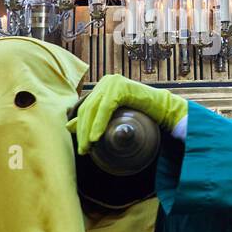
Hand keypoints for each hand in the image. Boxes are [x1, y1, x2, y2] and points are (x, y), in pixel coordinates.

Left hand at [68, 74, 187, 154]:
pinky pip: (106, 107)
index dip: (80, 127)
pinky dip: (99, 123)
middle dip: (83, 131)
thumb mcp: (112, 118)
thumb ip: (92, 120)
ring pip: (94, 108)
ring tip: (88, 146)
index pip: (85, 109)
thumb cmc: (139, 113)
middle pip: (88, 108)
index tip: (81, 146)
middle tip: (83, 150)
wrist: (162, 109)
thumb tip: (68, 127)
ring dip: (89, 130)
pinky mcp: (120, 87)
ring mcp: (112, 82)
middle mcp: (105, 82)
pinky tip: (96, 137)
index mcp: (101, 87)